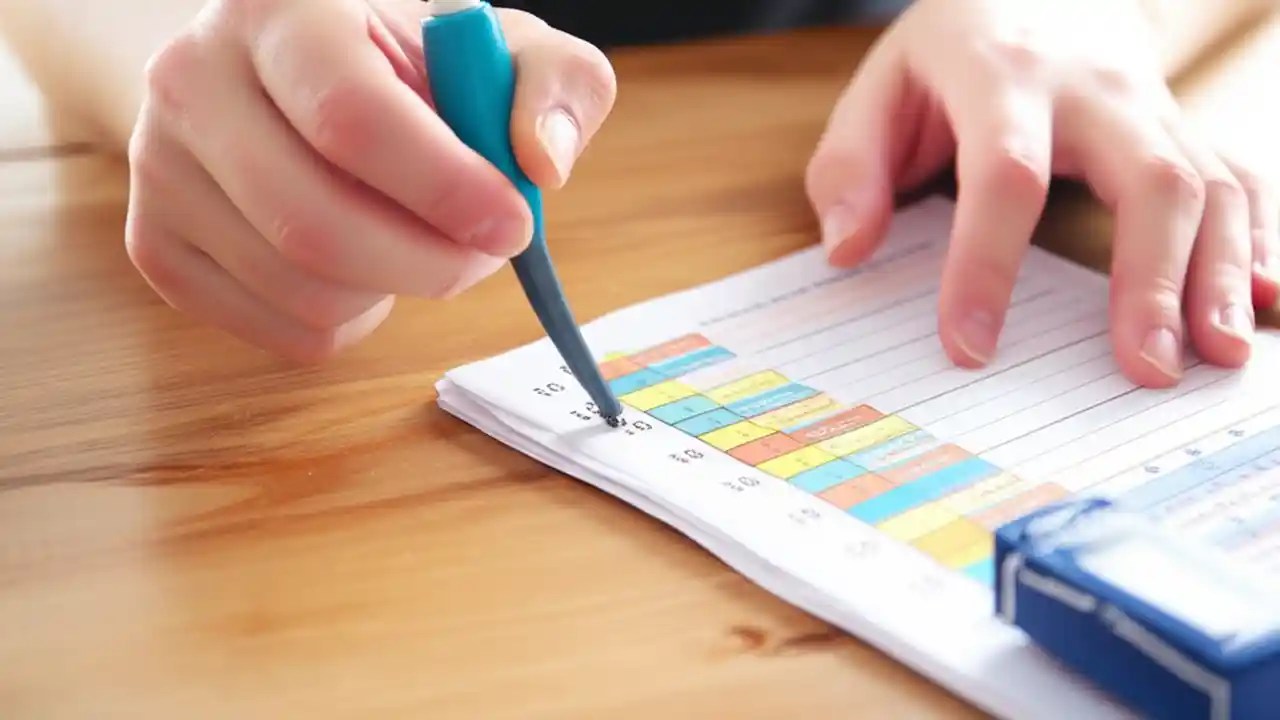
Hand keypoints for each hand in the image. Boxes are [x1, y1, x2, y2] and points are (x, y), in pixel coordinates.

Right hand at [125, 0, 615, 360]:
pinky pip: (282, 332)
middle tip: (484, 253)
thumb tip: (542, 164)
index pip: (351, 118)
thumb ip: (553, 85)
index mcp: (281, 10)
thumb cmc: (402, 68)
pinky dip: (353, 321)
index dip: (443, 189)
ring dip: (395, 291)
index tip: (513, 225)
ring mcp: (157, 168)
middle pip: (313, 226)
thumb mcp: (492, 49)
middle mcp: (192, 80)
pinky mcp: (156, 245)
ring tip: (419, 241)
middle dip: (430, 263)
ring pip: (302, 291)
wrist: (277, 81)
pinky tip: (364, 266)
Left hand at [805, 0, 1278, 387]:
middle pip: (1148, 176)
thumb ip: (850, 167)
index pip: (1006, 173)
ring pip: (1209, 182)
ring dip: (1220, 274)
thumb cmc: (951, 52)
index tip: (970, 347)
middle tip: (1145, 371)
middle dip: (1151, 278)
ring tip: (1216, 358)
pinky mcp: (1183, 126)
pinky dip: (1259, 241)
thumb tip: (847, 250)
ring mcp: (1151, 105)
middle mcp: (1094, 89)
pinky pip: (1239, 177)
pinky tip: (1263, 303)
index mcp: (1003, 76)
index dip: (987, 264)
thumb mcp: (881, 88)